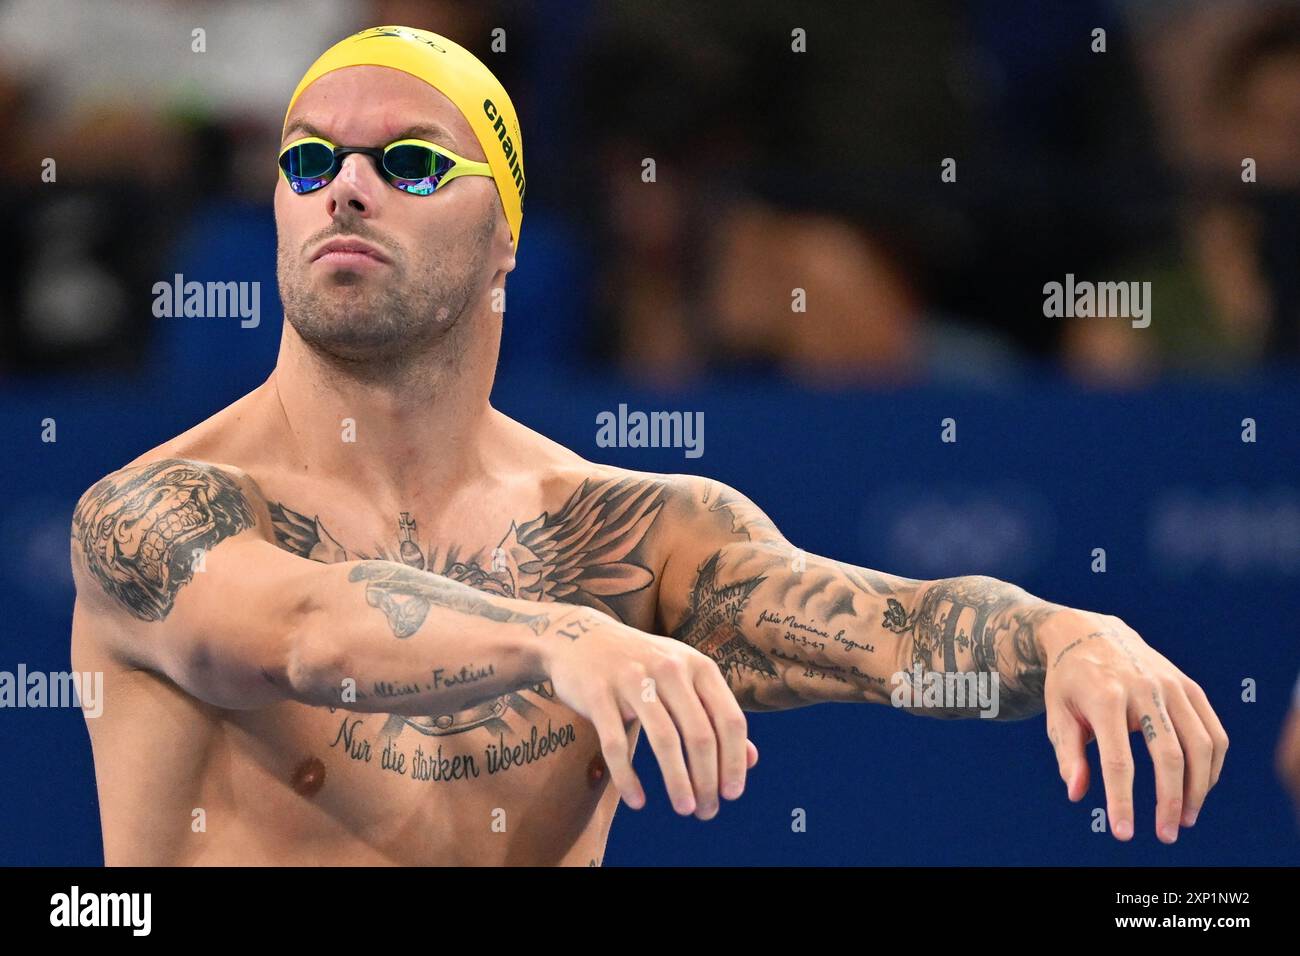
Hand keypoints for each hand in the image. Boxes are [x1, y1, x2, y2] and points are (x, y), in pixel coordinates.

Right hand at [540, 608, 758, 818]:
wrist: (581, 636)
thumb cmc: (643, 666)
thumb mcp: (685, 679)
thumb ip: (716, 714)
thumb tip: (751, 760)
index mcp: (697, 665)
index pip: (729, 719)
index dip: (735, 761)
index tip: (732, 794)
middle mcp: (669, 668)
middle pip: (700, 734)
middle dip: (708, 780)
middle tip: (707, 812)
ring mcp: (632, 679)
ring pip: (663, 740)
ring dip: (677, 782)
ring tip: (685, 809)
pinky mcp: (598, 693)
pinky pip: (615, 744)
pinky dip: (628, 778)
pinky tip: (638, 802)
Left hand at [1038, 609, 1227, 842]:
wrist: (1088, 632)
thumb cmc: (1069, 681)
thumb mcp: (1057, 713)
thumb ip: (1068, 754)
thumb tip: (1078, 794)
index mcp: (1104, 697)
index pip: (1117, 760)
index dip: (1122, 799)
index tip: (1124, 833)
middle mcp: (1143, 689)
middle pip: (1168, 756)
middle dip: (1170, 802)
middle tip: (1166, 834)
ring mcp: (1171, 685)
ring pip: (1201, 745)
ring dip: (1199, 788)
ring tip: (1185, 817)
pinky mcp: (1190, 686)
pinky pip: (1213, 731)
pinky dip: (1213, 765)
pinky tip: (1200, 788)